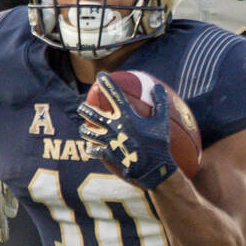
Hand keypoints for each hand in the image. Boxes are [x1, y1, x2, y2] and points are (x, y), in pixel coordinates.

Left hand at [78, 74, 175, 188]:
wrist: (153, 169)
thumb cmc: (160, 144)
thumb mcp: (163, 122)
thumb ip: (161, 102)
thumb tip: (158, 87)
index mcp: (127, 117)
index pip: (114, 96)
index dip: (107, 84)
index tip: (100, 76)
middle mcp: (114, 127)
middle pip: (94, 115)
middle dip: (85, 109)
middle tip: (82, 107)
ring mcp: (110, 142)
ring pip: (90, 133)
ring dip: (85, 130)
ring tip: (83, 128)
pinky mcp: (109, 155)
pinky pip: (96, 152)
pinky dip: (92, 150)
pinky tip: (90, 149)